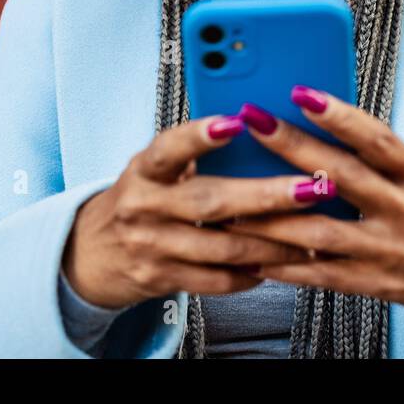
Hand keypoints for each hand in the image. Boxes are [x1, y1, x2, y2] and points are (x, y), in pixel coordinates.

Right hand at [63, 112, 336, 308]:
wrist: (89, 255)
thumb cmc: (141, 199)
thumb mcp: (154, 169)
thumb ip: (193, 153)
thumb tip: (257, 125)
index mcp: (145, 169)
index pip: (171, 148)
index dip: (201, 135)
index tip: (236, 122)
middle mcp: (144, 206)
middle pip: (212, 201)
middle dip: (269, 196)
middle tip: (314, 187)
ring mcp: (152, 246)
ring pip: (223, 247)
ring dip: (274, 244)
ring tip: (315, 237)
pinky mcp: (161, 279)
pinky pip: (215, 280)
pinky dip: (251, 274)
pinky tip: (280, 265)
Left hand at [222, 87, 403, 323]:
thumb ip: (390, 157)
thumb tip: (335, 123)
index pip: (377, 139)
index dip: (339, 115)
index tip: (302, 92)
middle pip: (340, 177)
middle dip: (291, 147)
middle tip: (253, 122)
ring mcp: (391, 252)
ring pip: (321, 232)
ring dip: (272, 215)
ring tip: (232, 198)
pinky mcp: (379, 286)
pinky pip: (323, 275)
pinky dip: (286, 266)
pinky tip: (254, 255)